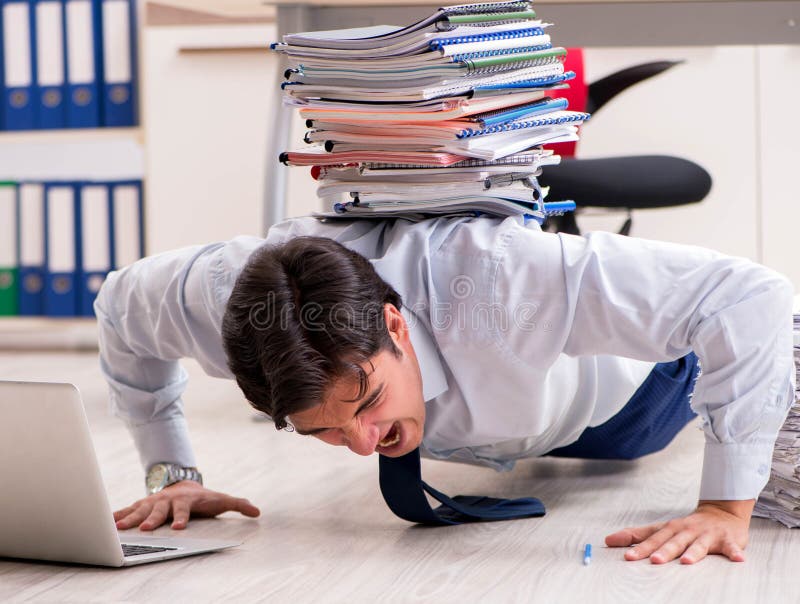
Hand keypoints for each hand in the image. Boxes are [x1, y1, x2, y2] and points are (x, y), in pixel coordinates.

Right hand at [113, 480, 260, 530]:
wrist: (183, 484)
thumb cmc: (203, 498)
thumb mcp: (221, 499)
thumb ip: (238, 505)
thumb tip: (257, 511)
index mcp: (185, 502)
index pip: (184, 511)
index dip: (181, 519)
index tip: (178, 527)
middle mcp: (167, 502)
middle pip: (159, 511)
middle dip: (151, 520)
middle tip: (146, 529)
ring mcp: (152, 503)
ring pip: (139, 510)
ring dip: (129, 519)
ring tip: (117, 528)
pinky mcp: (140, 506)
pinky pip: (126, 510)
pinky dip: (116, 516)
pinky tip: (104, 524)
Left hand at [605, 499, 753, 564]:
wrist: (721, 512)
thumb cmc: (686, 526)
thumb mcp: (661, 528)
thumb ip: (636, 535)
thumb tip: (608, 540)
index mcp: (670, 529)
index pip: (652, 538)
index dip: (639, 546)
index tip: (627, 556)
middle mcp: (686, 531)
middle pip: (673, 542)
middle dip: (663, 551)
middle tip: (653, 560)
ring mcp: (707, 535)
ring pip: (699, 545)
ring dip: (693, 552)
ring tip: (686, 561)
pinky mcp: (727, 540)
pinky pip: (731, 548)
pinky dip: (734, 553)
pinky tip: (738, 560)